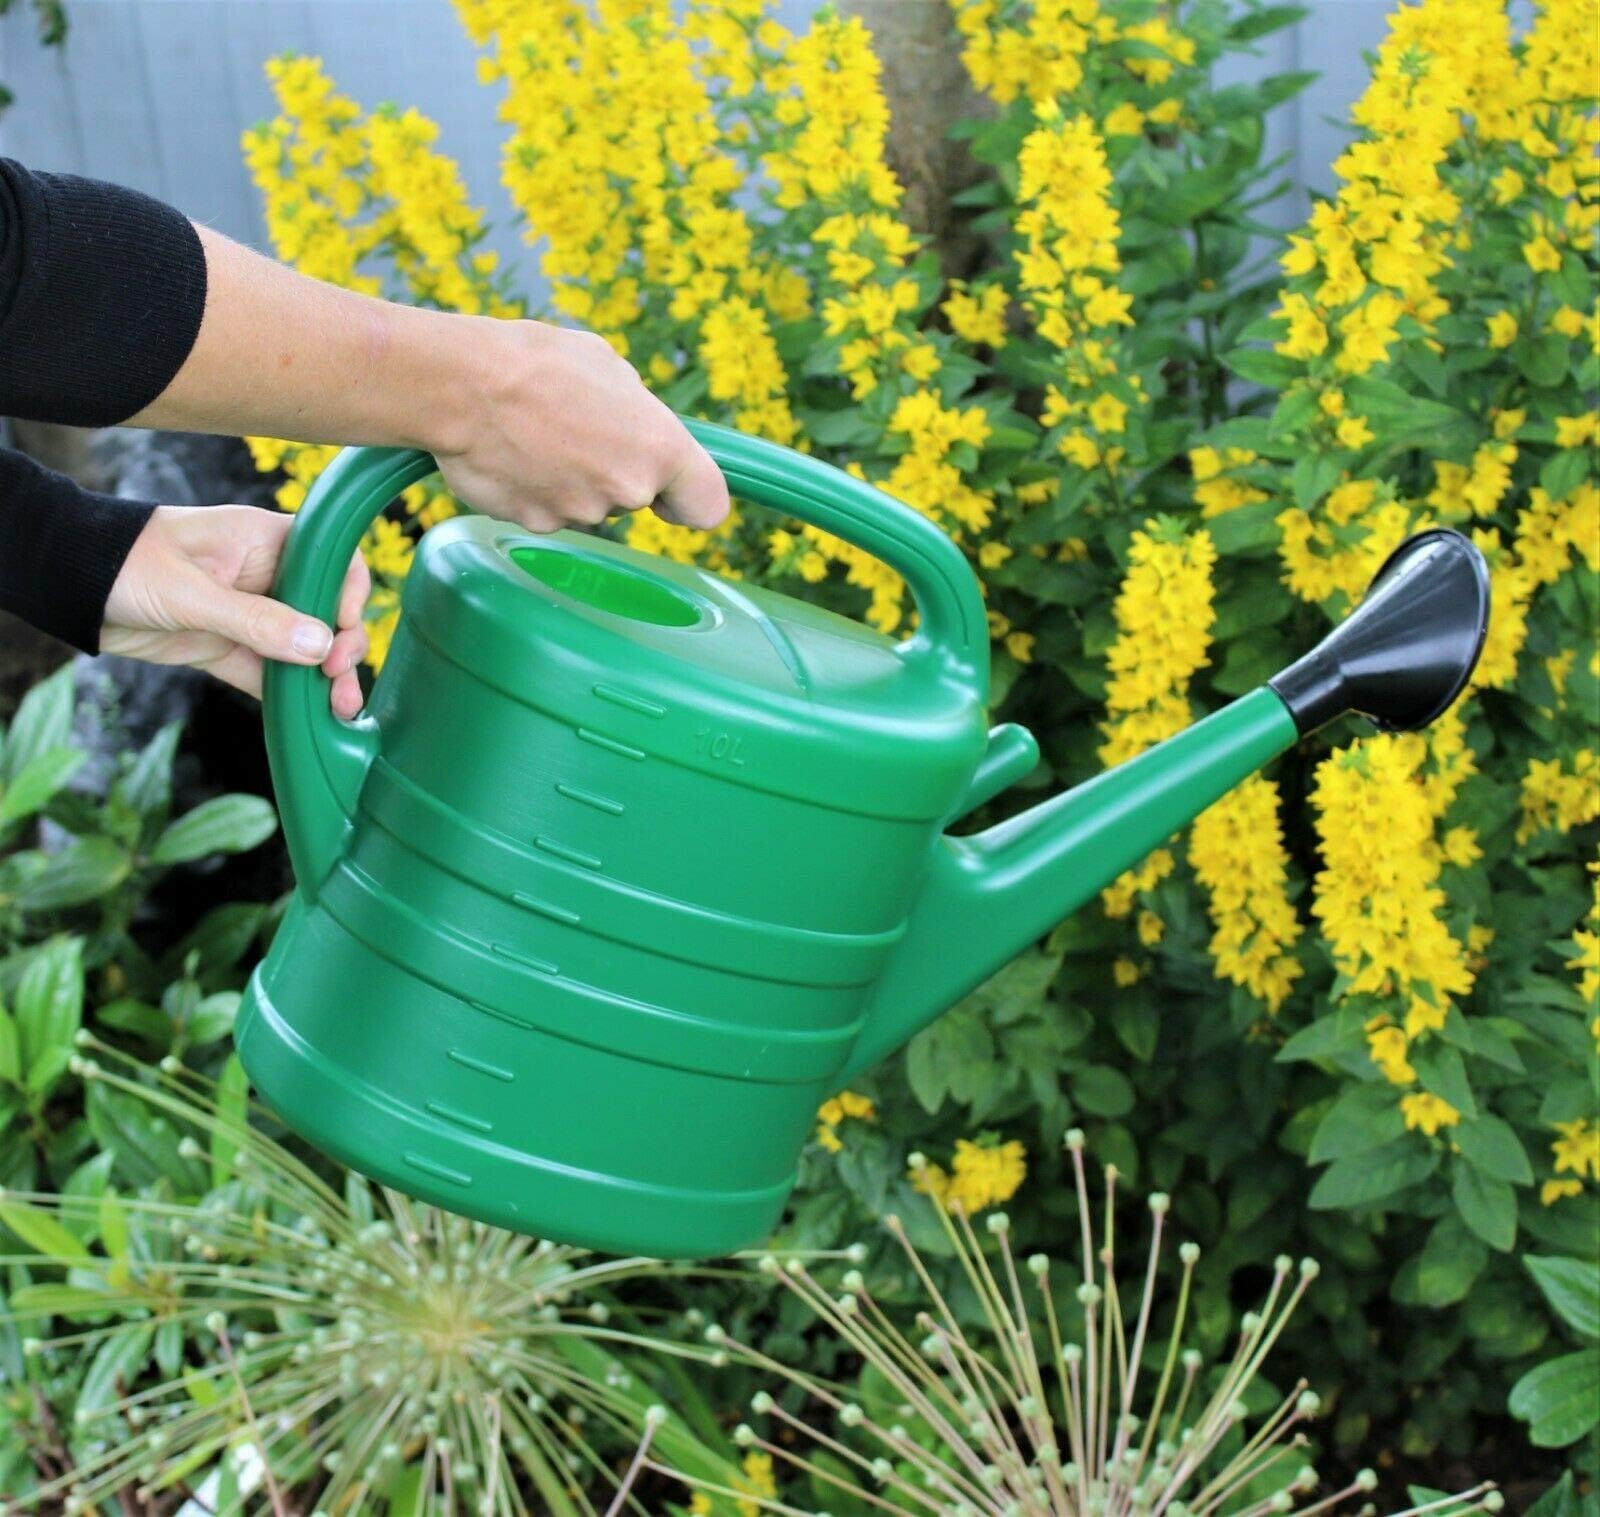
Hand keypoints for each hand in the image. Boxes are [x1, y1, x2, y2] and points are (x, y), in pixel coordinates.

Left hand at [103, 505, 368, 718]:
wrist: (71, 588)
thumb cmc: (127, 563)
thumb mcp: (192, 592)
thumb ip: (257, 620)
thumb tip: (319, 646)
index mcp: (265, 541)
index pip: (333, 561)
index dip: (347, 595)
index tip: (339, 630)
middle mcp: (267, 576)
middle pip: (327, 612)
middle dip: (342, 646)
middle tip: (338, 676)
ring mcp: (251, 615)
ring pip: (304, 649)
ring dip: (324, 679)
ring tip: (342, 709)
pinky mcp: (229, 648)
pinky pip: (271, 673)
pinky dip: (291, 695)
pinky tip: (310, 716)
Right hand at [429, 319, 731, 531]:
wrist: (462, 384)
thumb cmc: (538, 362)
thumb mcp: (609, 367)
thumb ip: (638, 412)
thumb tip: (638, 430)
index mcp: (661, 447)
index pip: (707, 505)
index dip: (688, 501)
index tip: (670, 497)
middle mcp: (629, 489)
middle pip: (635, 499)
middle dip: (612, 472)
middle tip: (575, 430)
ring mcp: (583, 513)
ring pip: (589, 506)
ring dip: (571, 480)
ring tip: (536, 435)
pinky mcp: (538, 525)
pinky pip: (547, 511)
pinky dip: (533, 490)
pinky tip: (512, 453)